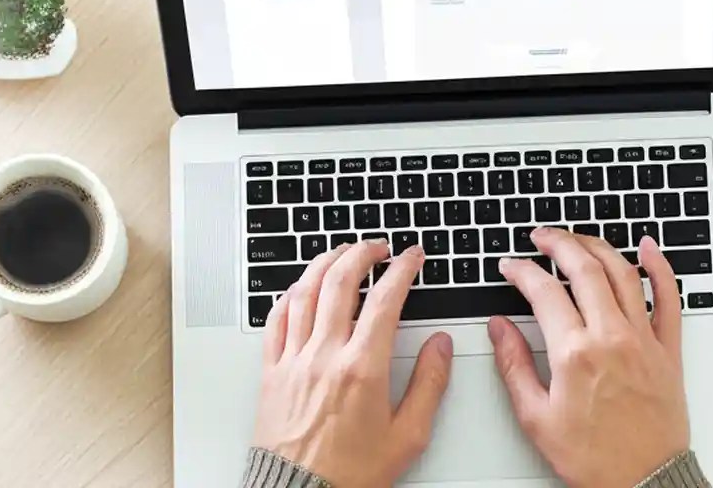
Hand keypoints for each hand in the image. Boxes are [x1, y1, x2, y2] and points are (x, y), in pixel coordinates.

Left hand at [252, 240, 452, 486]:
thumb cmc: (350, 474)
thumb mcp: (408, 435)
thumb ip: (429, 385)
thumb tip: (441, 347)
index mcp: (361, 368)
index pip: (385, 299)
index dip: (402, 269)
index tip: (412, 257)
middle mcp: (324, 356)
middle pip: (340, 281)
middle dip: (362, 253)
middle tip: (377, 247)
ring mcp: (294, 361)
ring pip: (304, 292)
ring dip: (324, 263)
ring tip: (340, 253)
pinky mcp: (271, 373)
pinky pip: (276, 321)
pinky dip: (289, 295)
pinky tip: (299, 289)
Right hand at [489, 229, 688, 487]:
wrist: (645, 481)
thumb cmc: (595, 459)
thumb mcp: (536, 418)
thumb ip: (514, 365)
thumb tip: (499, 329)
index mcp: (575, 354)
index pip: (543, 291)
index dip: (522, 270)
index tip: (511, 266)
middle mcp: (611, 337)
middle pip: (584, 268)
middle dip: (558, 243)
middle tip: (542, 237)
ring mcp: (643, 339)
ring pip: (622, 273)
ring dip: (597, 246)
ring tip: (578, 238)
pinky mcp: (668, 349)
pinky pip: (669, 297)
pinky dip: (660, 267)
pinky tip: (647, 248)